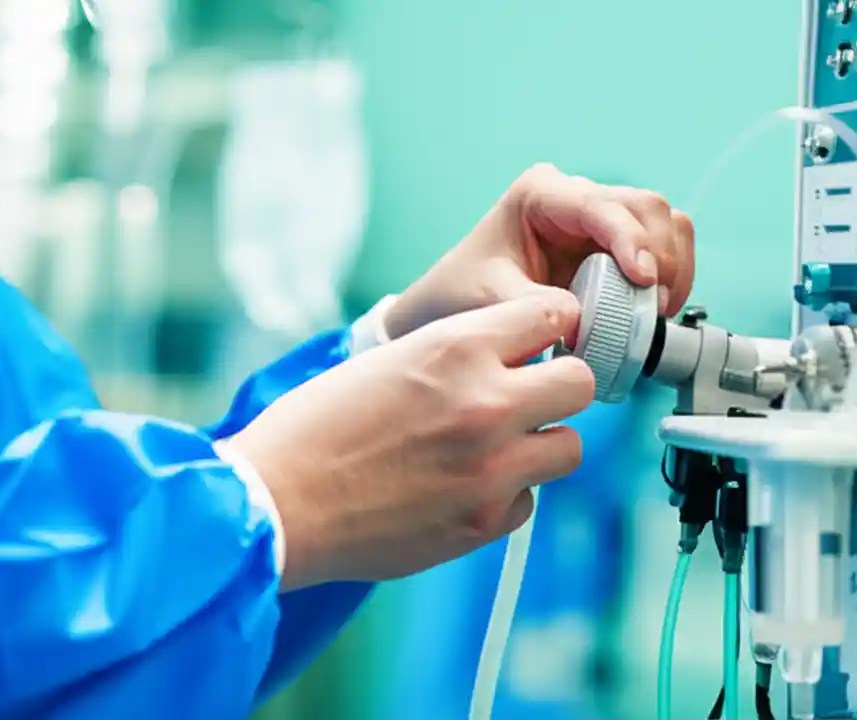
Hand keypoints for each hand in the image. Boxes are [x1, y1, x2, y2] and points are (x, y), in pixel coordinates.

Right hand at [227, 291, 593, 588]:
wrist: (277, 504)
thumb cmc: (317, 427)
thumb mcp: (390, 359)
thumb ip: (460, 353)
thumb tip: (514, 354)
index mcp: (457, 347)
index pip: (553, 313)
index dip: (552, 326)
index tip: (542, 341)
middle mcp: (487, 402)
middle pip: (579, 382)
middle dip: (559, 387)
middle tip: (530, 398)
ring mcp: (492, 468)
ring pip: (569, 447)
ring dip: (540, 444)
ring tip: (495, 449)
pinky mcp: (485, 522)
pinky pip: (528, 499)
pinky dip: (505, 495)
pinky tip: (460, 490)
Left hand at [385, 163, 694, 339]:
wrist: (456, 304)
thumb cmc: (464, 291)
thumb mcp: (491, 300)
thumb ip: (537, 308)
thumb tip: (587, 323)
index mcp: (540, 194)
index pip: (600, 205)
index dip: (631, 239)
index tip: (644, 279)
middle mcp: (576, 196)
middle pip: (646, 206)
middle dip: (662, 254)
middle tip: (656, 305)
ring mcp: (600, 218)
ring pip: (664, 222)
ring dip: (673, 266)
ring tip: (658, 310)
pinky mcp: (615, 245)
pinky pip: (663, 247)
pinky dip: (670, 276)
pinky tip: (655, 308)